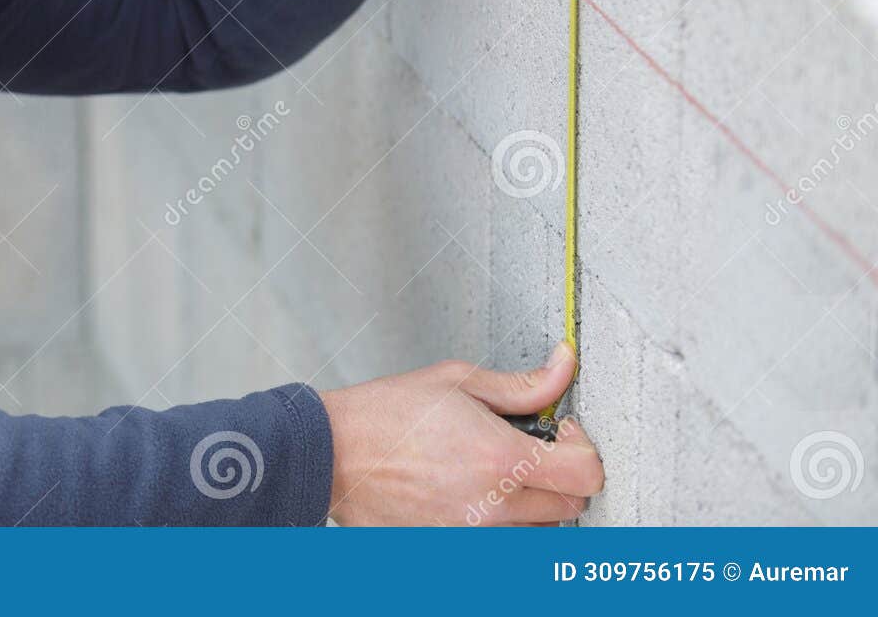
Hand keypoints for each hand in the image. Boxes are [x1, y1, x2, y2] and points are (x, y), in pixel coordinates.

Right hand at [320, 342, 603, 525]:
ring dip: (533, 503)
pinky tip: (473, 492)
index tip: (562, 432)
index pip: (586, 473)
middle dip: (561, 475)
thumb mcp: (456, 382)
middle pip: (570, 507)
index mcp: (500, 459)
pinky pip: (501, 543)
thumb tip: (564, 368)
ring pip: (539, 530)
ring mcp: (473, 536)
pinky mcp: (454, 549)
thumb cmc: (384, 414)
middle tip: (530, 449)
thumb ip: (521, 384)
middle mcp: (492, 507)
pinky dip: (500, 522)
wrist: (331, 453)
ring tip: (496, 471)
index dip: (583, 447)